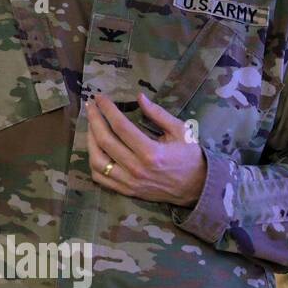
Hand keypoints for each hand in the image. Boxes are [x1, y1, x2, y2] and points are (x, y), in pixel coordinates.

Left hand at [86, 93, 206, 206]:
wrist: (198, 187)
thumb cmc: (189, 156)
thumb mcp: (180, 131)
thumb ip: (158, 114)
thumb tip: (139, 97)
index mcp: (151, 152)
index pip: (120, 126)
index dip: (107, 110)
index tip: (100, 98)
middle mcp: (136, 168)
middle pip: (105, 141)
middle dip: (94, 120)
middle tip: (90, 106)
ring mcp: (129, 182)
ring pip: (97, 161)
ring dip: (89, 140)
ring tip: (91, 125)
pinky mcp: (126, 190)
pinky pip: (100, 178)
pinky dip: (93, 162)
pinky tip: (94, 148)